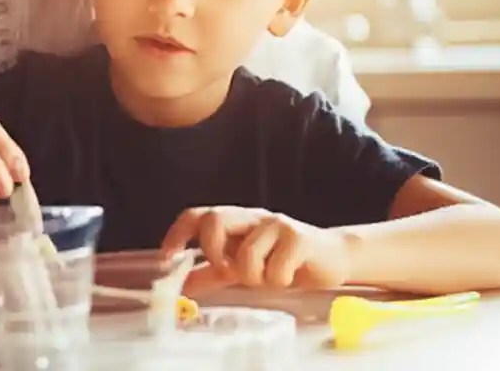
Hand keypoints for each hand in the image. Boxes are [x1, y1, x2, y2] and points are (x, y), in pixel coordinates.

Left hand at [163, 206, 351, 292]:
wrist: (332, 259)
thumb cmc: (284, 262)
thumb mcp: (243, 268)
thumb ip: (213, 274)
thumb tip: (182, 285)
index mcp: (235, 221)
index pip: (198, 215)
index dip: (178, 233)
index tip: (167, 257)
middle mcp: (252, 217)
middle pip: (215, 218)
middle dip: (213, 250)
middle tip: (226, 270)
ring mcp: (276, 224)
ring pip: (246, 253)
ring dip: (254, 277)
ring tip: (268, 278)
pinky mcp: (299, 238)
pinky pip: (275, 268)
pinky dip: (278, 281)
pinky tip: (289, 276)